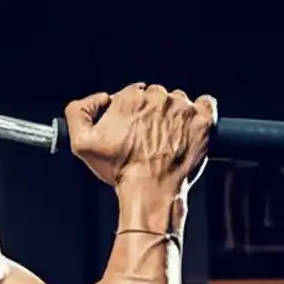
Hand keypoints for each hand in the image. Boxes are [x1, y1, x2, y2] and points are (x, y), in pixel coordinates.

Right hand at [64, 83, 215, 192]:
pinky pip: (206, 104)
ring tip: (164, 137)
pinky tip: (187, 126)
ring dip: (172, 114)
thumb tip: (97, 99)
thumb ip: (77, 112)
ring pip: (177, 101)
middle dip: (150, 112)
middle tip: (145, 136)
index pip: (131, 93)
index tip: (128, 127)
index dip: (128, 111)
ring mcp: (184, 108)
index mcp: (131, 98)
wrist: (150, 190)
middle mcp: (159, 98)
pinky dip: (198, 111)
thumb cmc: (121, 169)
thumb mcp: (80, 143)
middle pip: (155, 96)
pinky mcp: (203, 121)